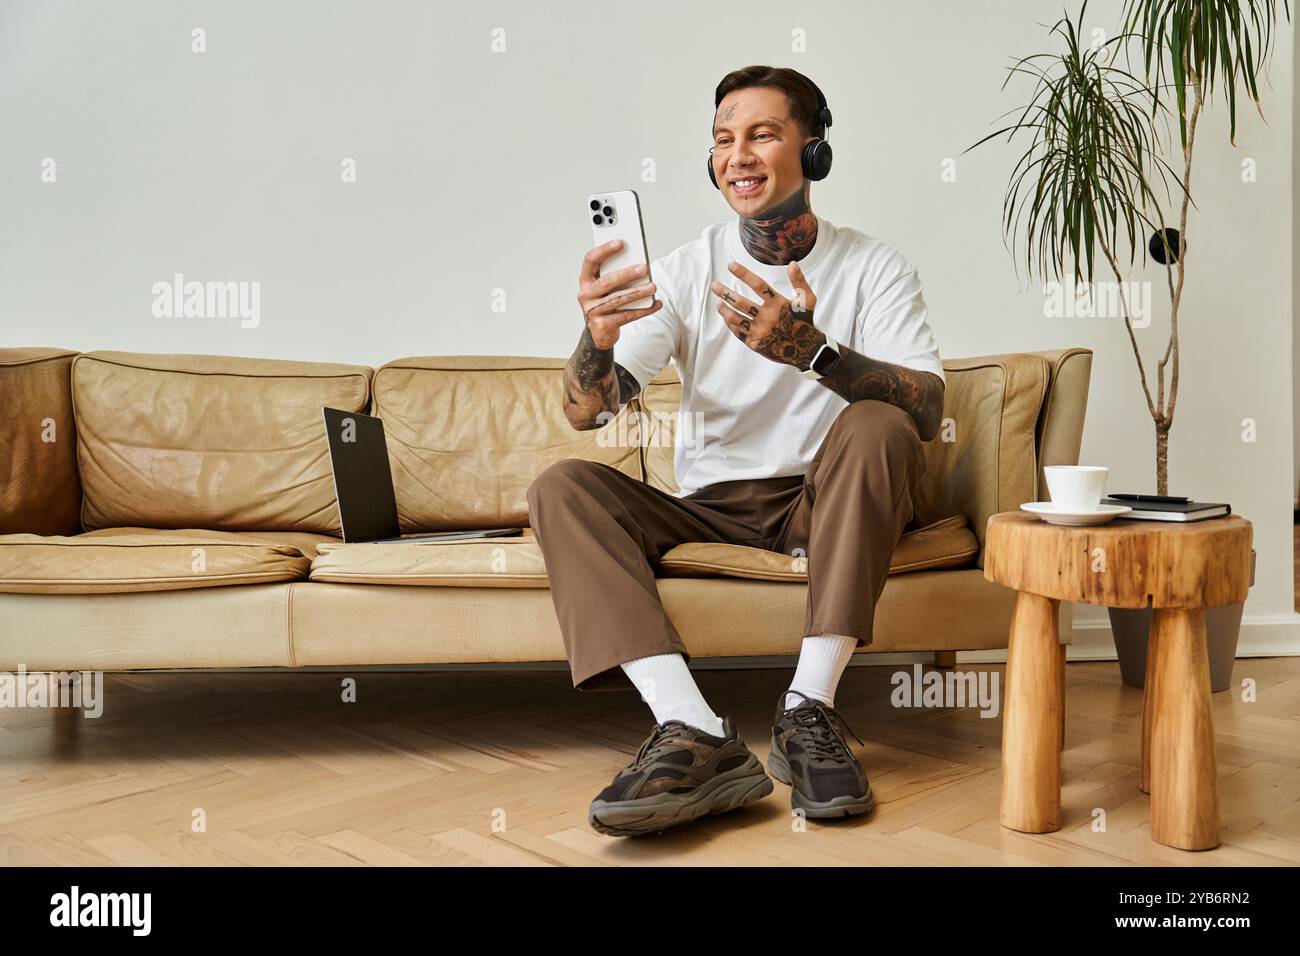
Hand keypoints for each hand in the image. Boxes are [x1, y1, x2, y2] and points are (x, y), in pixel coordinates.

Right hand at [578, 239, 662, 349]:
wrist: (599, 332)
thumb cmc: (605, 302)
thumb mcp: (606, 287)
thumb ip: (615, 274)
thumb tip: (638, 264)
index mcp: (585, 280)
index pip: (591, 260)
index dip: (604, 250)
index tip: (620, 242)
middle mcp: (586, 294)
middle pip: (607, 281)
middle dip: (627, 274)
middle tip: (644, 267)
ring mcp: (593, 311)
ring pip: (618, 299)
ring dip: (638, 292)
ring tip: (653, 287)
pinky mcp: (603, 325)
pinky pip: (626, 316)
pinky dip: (643, 310)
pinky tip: (655, 304)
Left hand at [710, 260, 824, 369]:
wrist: (805, 350)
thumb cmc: (805, 322)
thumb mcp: (807, 300)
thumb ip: (799, 281)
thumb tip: (792, 263)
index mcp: (778, 304)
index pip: (758, 284)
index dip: (743, 273)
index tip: (730, 265)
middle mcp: (767, 317)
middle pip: (740, 302)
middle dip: (725, 292)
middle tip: (714, 285)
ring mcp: (759, 331)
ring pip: (735, 317)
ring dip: (724, 309)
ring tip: (718, 302)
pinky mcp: (755, 343)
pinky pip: (737, 331)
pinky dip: (730, 323)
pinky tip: (726, 316)